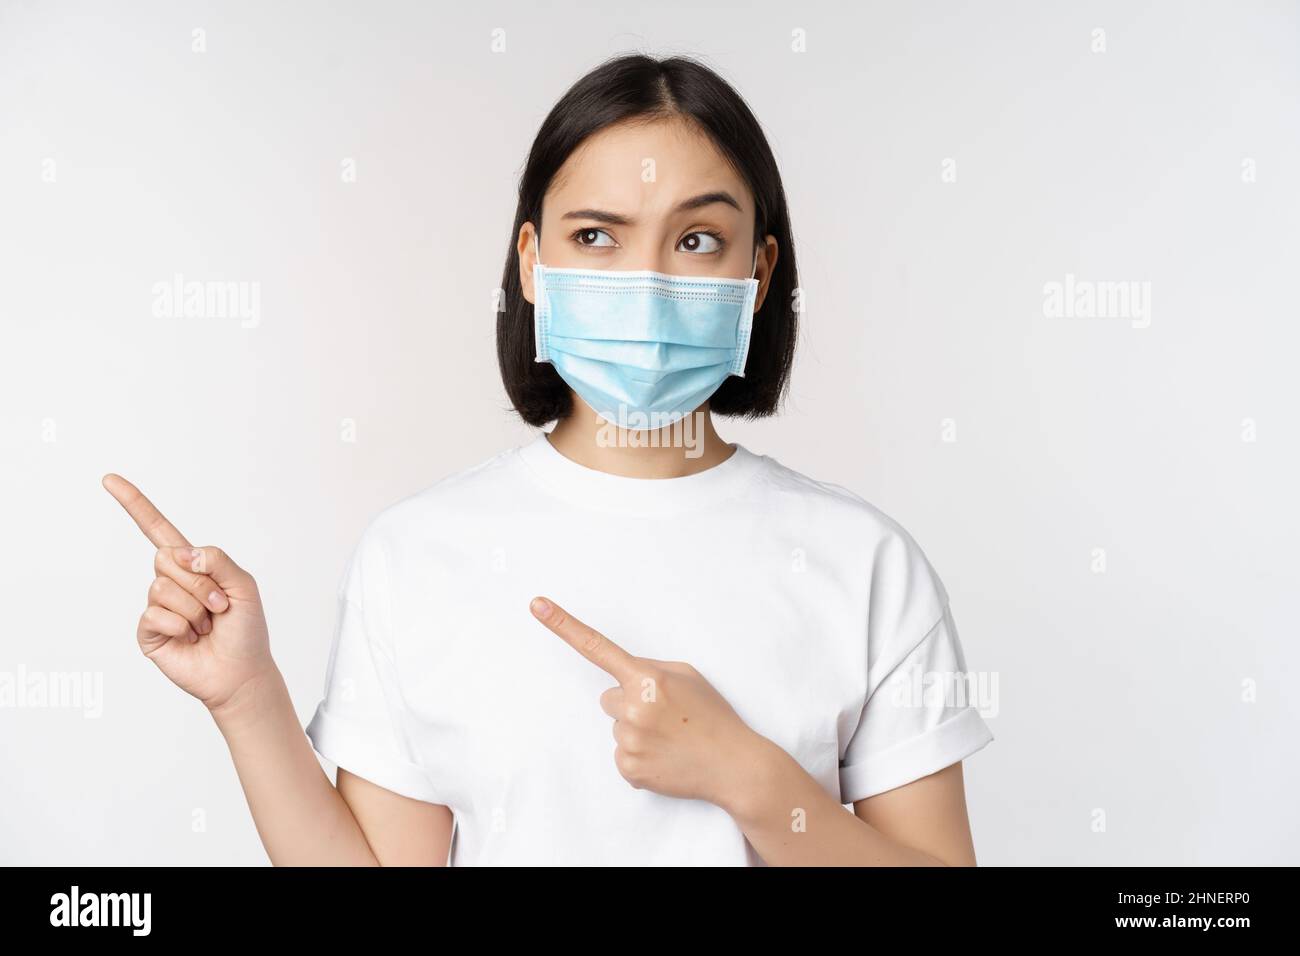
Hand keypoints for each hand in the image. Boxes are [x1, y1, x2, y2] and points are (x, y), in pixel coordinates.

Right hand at [102, 474, 274, 715]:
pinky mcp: (148, 632)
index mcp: (193, 565)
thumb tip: (182, 553)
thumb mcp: (243, 586)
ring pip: (162, 587)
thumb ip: (218, 560)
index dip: (135, 505)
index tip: (109, 480)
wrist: (240, 672)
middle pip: (166, 559)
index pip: (158, 529)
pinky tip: (190, 638)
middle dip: (201, 584)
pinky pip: (154, 615)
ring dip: (195, 609)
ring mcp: (157, 607)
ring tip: (206, 626)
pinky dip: (180, 626)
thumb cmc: (245, 630)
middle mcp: (171, 582)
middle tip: (219, 608)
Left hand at [529, 595, 768, 810]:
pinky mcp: (629, 768)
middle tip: (666, 715)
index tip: (536, 605)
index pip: (596, 647)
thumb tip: (625, 678)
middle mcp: (632, 707)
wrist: (734, 765)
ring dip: (637, 730)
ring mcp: (629, 740)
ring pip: (615, 726)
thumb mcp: (687, 676)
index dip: (563, 625)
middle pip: (609, 698)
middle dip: (631, 703)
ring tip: (671, 737)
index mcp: (647, 678)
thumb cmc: (713, 716)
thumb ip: (650, 670)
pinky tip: (665, 756)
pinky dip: (640, 755)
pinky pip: (620, 754)